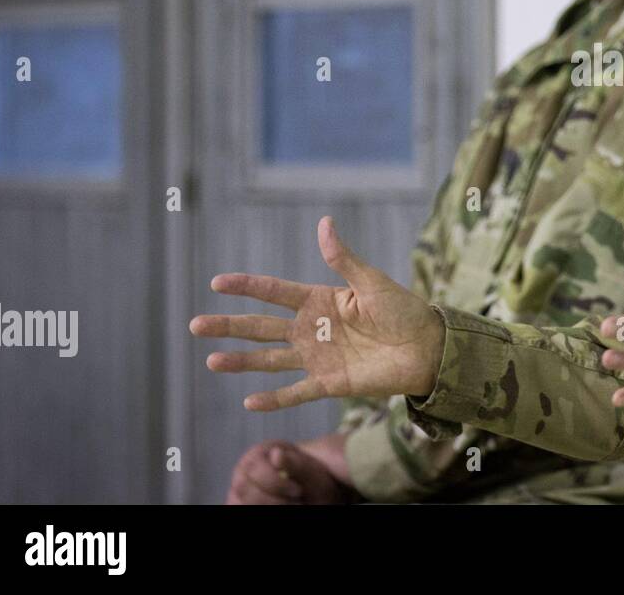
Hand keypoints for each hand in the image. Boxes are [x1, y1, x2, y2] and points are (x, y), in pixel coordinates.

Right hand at [190, 216, 444, 409]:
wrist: (428, 347)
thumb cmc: (403, 310)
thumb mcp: (371, 282)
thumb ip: (343, 259)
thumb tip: (324, 222)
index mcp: (320, 300)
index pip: (275, 292)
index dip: (247, 287)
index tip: (217, 282)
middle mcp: (312, 329)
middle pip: (262, 328)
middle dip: (229, 326)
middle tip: (196, 325)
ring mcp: (318, 358)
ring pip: (270, 360)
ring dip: (241, 361)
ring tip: (212, 361)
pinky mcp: (330, 383)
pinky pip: (296, 392)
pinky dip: (274, 399)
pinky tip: (248, 401)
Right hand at [226, 439, 355, 504]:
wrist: (309, 491)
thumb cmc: (310, 478)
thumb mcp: (309, 470)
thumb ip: (294, 463)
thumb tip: (276, 454)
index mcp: (259, 452)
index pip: (256, 469)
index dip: (276, 484)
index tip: (299, 491)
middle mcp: (243, 469)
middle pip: (244, 488)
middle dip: (272, 500)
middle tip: (297, 502)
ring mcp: (237, 489)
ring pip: (239, 503)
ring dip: (267, 507)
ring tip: (292, 505)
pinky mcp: (238, 503)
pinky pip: (239, 508)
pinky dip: (261, 510)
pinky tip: (282, 508)